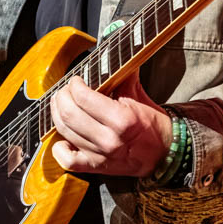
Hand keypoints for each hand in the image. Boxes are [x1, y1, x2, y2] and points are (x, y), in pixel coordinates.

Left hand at [50, 73, 171, 176]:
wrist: (164, 154)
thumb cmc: (153, 124)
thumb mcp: (139, 96)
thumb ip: (123, 76)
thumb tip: (110, 56)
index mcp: (122, 119)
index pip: (83, 97)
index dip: (74, 85)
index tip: (75, 80)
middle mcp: (109, 139)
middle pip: (69, 114)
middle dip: (62, 97)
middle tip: (66, 90)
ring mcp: (100, 155)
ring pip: (64, 132)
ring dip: (57, 114)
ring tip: (61, 105)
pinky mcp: (95, 167)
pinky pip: (67, 160)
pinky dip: (59, 148)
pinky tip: (62, 137)